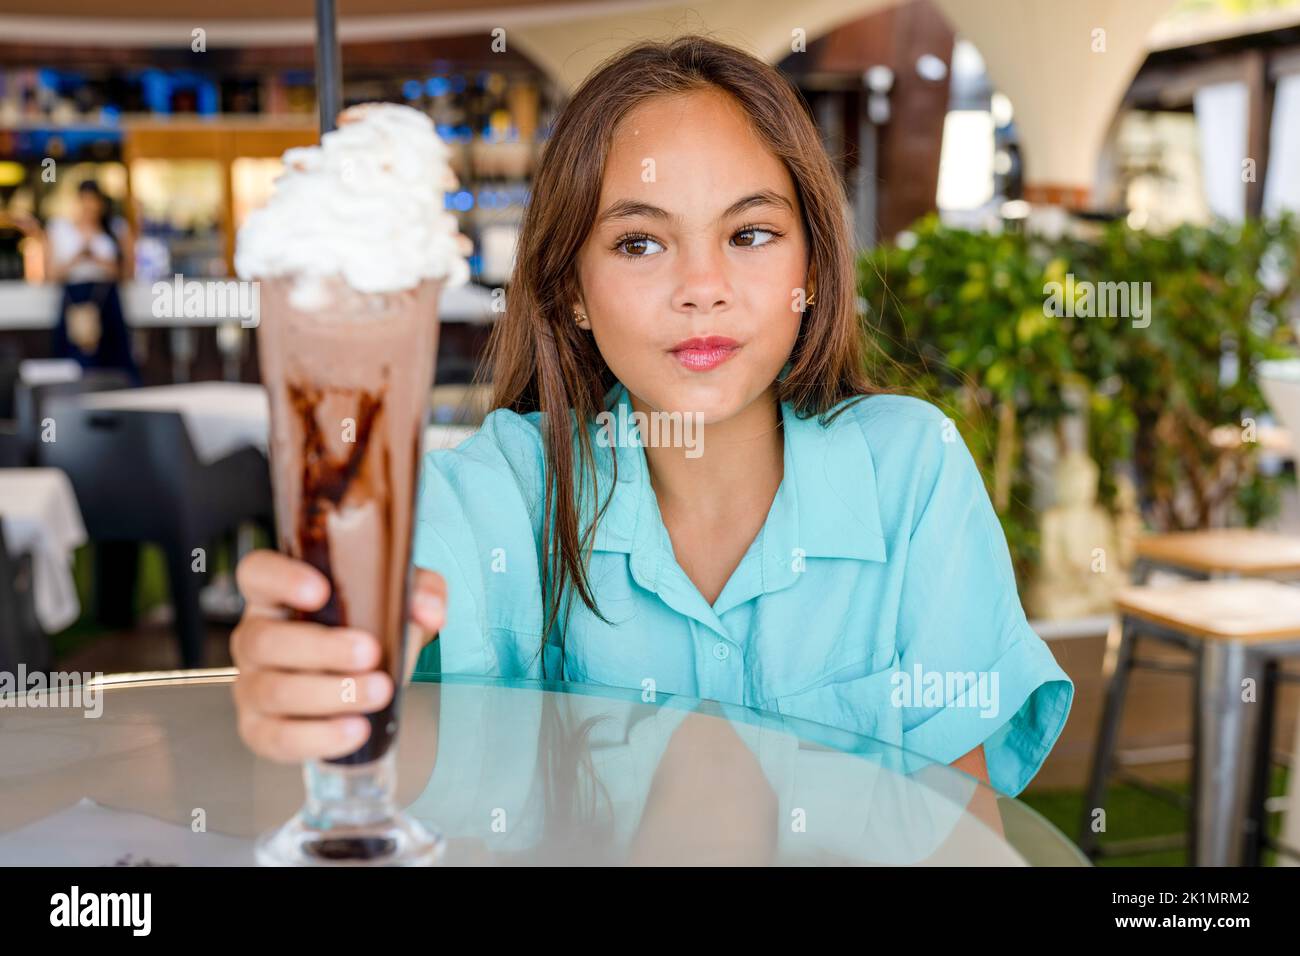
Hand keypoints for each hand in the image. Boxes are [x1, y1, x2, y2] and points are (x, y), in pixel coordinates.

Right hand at [230, 549, 446, 762]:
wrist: (366, 677)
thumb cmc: (368, 628)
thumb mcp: (397, 598)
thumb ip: (418, 590)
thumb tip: (429, 610)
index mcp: (276, 594)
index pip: (257, 574)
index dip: (280, 579)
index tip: (320, 591)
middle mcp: (255, 636)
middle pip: (264, 640)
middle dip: (321, 649)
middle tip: (370, 653)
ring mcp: (252, 685)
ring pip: (273, 691)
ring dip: (328, 694)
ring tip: (378, 692)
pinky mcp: (260, 729)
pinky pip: (278, 737)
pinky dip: (319, 737)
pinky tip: (355, 729)